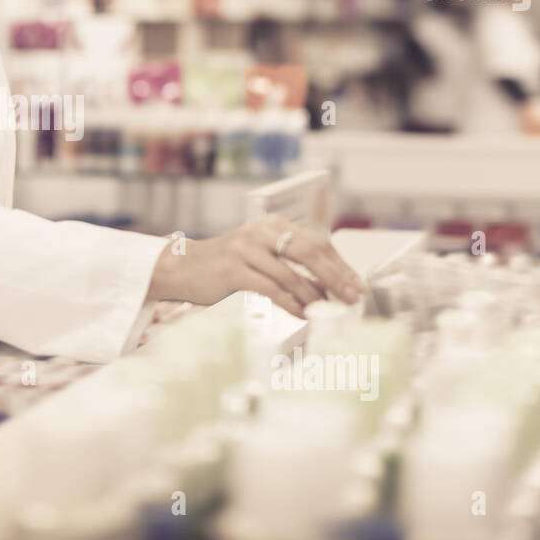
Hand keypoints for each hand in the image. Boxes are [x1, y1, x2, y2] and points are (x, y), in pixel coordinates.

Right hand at [144, 215, 365, 315]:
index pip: (317, 241)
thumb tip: (327, 285)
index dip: (341, 264)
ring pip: (292, 275)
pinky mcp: (233, 270)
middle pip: (310, 252)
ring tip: (328, 311)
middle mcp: (260, 232)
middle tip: (352, 297)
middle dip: (336, 277)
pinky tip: (302, 315)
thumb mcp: (259, 254)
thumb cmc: (225, 265)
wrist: (182, 268)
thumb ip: (289, 263)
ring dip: (314, 297)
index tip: (356, 284)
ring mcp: (246, 250)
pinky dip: (291, 305)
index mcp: (272, 224)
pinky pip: (271, 290)